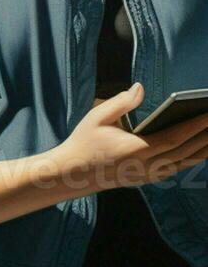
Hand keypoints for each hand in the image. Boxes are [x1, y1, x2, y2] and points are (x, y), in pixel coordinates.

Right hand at [50, 84, 207, 191]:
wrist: (72, 173)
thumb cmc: (84, 142)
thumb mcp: (97, 117)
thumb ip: (121, 102)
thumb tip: (140, 87)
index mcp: (136, 149)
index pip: (175, 137)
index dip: (196, 126)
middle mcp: (146, 165)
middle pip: (186, 151)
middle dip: (206, 136)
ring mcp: (148, 175)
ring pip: (184, 163)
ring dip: (203, 149)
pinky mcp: (147, 179)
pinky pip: (176, 169)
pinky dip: (191, 159)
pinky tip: (199, 150)